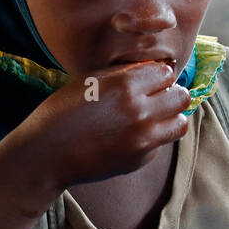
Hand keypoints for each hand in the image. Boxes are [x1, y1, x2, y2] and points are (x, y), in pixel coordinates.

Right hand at [9, 61, 190, 192]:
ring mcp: (143, 139)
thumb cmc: (63, 111)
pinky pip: (162, 143)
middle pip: (181, 96)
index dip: (156, 75)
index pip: (166, 72)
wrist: (47, 153)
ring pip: (181, 122)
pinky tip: (132, 136)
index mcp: (125, 86)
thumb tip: (155, 69)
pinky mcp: (141, 159)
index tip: (146, 81)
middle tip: (154, 97)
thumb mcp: (90, 80)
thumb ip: (125, 73)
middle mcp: (139, 112)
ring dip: (170, 117)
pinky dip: (154, 138)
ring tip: (152, 117)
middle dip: (170, 93)